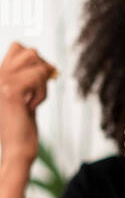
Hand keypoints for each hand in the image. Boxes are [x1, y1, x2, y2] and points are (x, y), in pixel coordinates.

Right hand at [0, 42, 57, 169]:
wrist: (16, 150)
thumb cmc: (23, 128)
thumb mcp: (24, 98)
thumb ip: (28, 80)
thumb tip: (48, 64)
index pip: (18, 47)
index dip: (37, 62)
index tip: (40, 83)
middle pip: (28, 50)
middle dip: (42, 69)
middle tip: (39, 91)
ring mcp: (1, 81)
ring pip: (35, 59)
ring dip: (42, 80)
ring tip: (34, 100)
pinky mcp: (10, 91)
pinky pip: (38, 75)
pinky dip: (43, 92)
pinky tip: (33, 107)